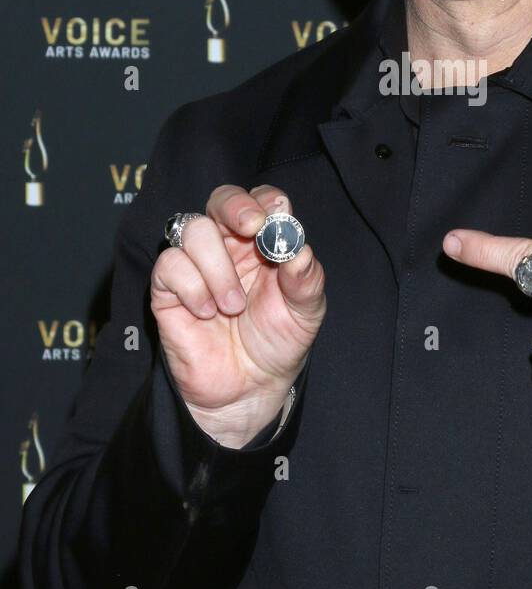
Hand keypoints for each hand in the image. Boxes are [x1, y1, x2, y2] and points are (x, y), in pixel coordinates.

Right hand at [151, 185, 325, 444]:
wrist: (248, 389)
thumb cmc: (277, 343)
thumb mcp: (305, 313)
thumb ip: (306, 280)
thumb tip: (300, 251)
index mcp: (264, 243)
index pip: (262, 200)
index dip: (266, 202)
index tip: (274, 217)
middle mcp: (229, 246)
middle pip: (222, 199)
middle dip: (235, 207)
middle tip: (251, 228)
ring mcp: (197, 265)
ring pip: (194, 228)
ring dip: (218, 266)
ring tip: (233, 305)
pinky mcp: (168, 289)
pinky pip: (170, 264)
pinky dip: (192, 286)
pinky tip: (207, 312)